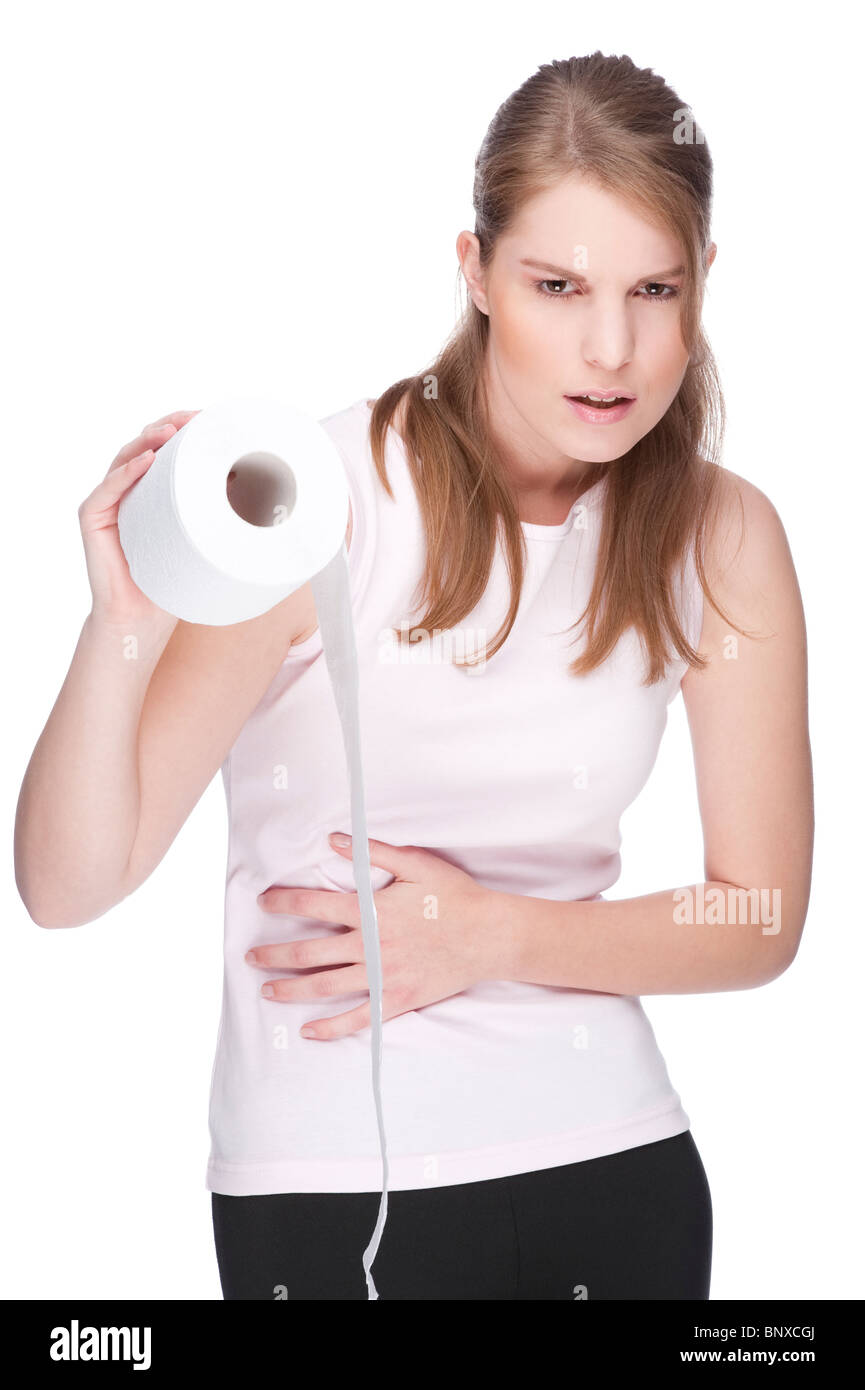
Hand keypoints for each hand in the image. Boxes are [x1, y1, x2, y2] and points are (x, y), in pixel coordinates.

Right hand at [79, 409, 199, 625]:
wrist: (143, 617)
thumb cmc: (174, 580)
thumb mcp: (203, 540)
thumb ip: (220, 515)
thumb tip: (267, 494)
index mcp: (154, 490)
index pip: (167, 449)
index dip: (185, 429)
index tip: (211, 418)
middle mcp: (129, 489)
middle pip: (145, 444)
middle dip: (170, 425)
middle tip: (195, 418)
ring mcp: (108, 501)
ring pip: (125, 458)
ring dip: (148, 441)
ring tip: (172, 433)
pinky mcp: (91, 519)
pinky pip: (106, 490)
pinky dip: (126, 473)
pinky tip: (146, 461)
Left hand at [247, 834, 494, 1039]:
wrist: (489, 936)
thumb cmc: (455, 897)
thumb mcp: (417, 864)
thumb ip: (373, 853)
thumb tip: (336, 841)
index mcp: (371, 910)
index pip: (314, 904)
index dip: (284, 901)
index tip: (263, 901)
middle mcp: (370, 946)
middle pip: (308, 952)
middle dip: (274, 954)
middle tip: (250, 956)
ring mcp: (382, 977)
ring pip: (324, 986)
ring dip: (291, 989)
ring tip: (266, 990)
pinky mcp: (397, 1000)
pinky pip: (357, 1019)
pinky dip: (330, 1027)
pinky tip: (308, 1031)